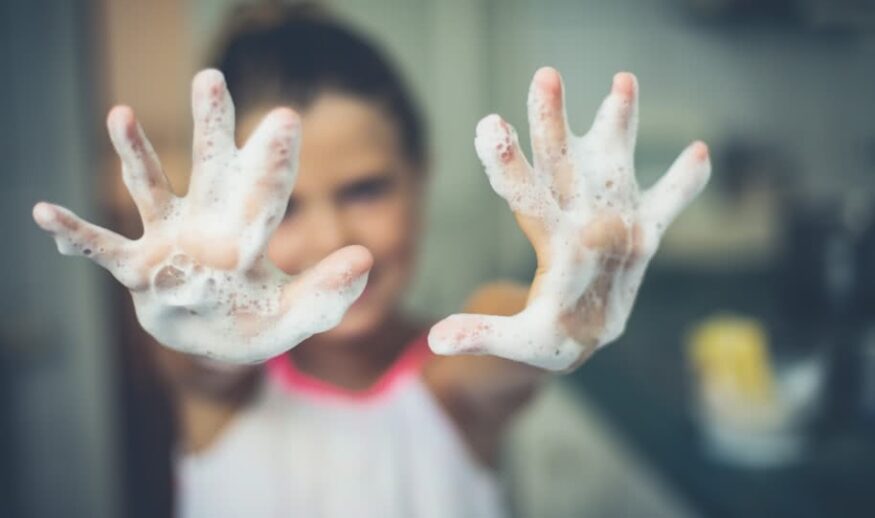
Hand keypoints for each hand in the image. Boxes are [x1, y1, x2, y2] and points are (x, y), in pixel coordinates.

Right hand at [32, 70, 371, 362]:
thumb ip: (328, 292)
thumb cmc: (255, 323)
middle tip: (211, 79)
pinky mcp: (140, 268)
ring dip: (136, 155)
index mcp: (251, 234)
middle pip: (211, 169)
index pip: (267, 193)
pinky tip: (44, 213)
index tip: (285, 118)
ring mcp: (170, 241)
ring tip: (122, 114)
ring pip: (152, 190)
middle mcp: (209, 225)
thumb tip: (367, 257)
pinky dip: (77, 233)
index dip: (274, 159)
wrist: (214, 343)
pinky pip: (104, 249)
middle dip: (211, 127)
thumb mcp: (296, 316)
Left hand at [429, 68, 710, 370]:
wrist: (583, 336)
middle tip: (544, 76)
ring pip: (614, 163)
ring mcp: (613, 219)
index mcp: (548, 238)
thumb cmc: (547, 337)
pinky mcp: (644, 235)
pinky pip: (668, 204)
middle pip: (561, 162)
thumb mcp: (517, 341)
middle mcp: (577, 217)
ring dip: (620, 124)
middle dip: (553, 122)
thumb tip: (436, 340)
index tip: (488, 126)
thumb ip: (483, 333)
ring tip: (623, 78)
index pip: (524, 194)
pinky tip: (700, 152)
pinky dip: (684, 184)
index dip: (507, 163)